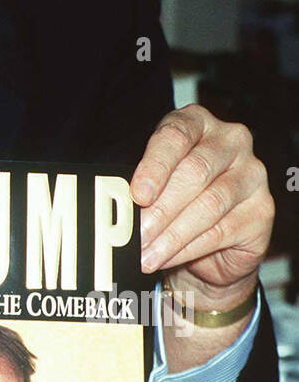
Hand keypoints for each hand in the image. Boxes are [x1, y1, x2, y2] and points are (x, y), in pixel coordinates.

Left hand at [130, 104, 273, 311]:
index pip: (176, 135)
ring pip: (208, 205)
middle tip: (136, 233)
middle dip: (160, 207)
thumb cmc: (175, 200)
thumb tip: (119, 204)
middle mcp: (231, 141)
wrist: (210, 241)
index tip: (137, 193)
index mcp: (198, 123)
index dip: (155, 165)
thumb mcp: (154, 183)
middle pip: (195, 171)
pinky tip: (164, 258)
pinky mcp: (262, 210)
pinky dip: (186, 249)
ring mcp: (252, 175)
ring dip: (170, 234)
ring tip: (145, 253)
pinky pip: (221, 231)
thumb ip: (141, 185)